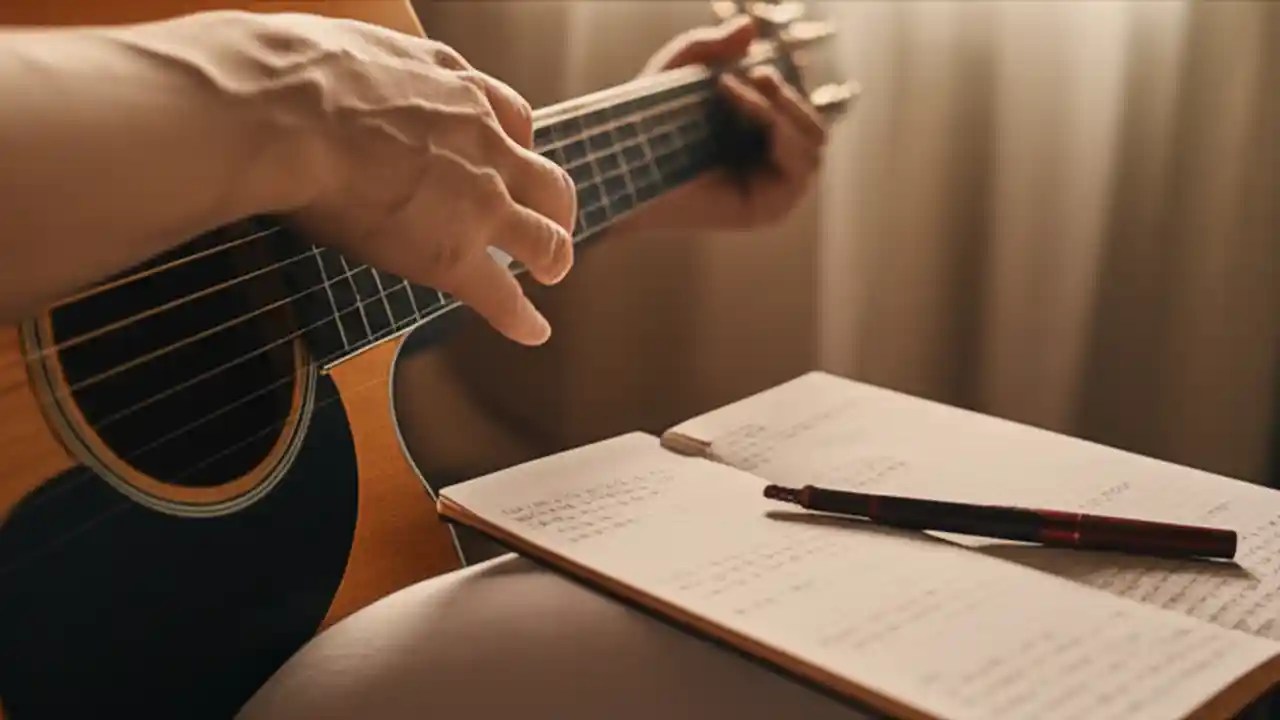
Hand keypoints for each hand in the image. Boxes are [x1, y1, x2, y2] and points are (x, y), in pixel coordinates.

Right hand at [253, 13, 575, 345]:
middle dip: (554, 208)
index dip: (518, 148)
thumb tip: (352, 71)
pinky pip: (503, 296)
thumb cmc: (298, 76)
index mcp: (460, 90)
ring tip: (550, 275)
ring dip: (553, 260)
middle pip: (547, 182)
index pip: (513, 120)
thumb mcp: (364, 48)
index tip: (514, 161)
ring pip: (545, 240)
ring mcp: (478, 203)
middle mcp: (484, 144)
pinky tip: (533, 332)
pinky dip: (523, 320)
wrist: (287, 114)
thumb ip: (384, 70)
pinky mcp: (453, 255)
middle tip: (549, 223)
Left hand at [626, 17, 826, 231]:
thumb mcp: (681, 71)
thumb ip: (714, 46)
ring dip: (782, 108)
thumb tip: (752, 26)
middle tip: (757, 75)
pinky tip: (748, 111)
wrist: (624, 166)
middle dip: (790, 97)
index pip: (802, 118)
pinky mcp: (769, 210)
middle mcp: (769, 173)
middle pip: (816, 130)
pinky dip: (779, 128)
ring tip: (739, 91)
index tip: (756, 68)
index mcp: (758, 145)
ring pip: (814, 144)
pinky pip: (801, 163)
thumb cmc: (645, 124)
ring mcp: (772, 194)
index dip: (788, 91)